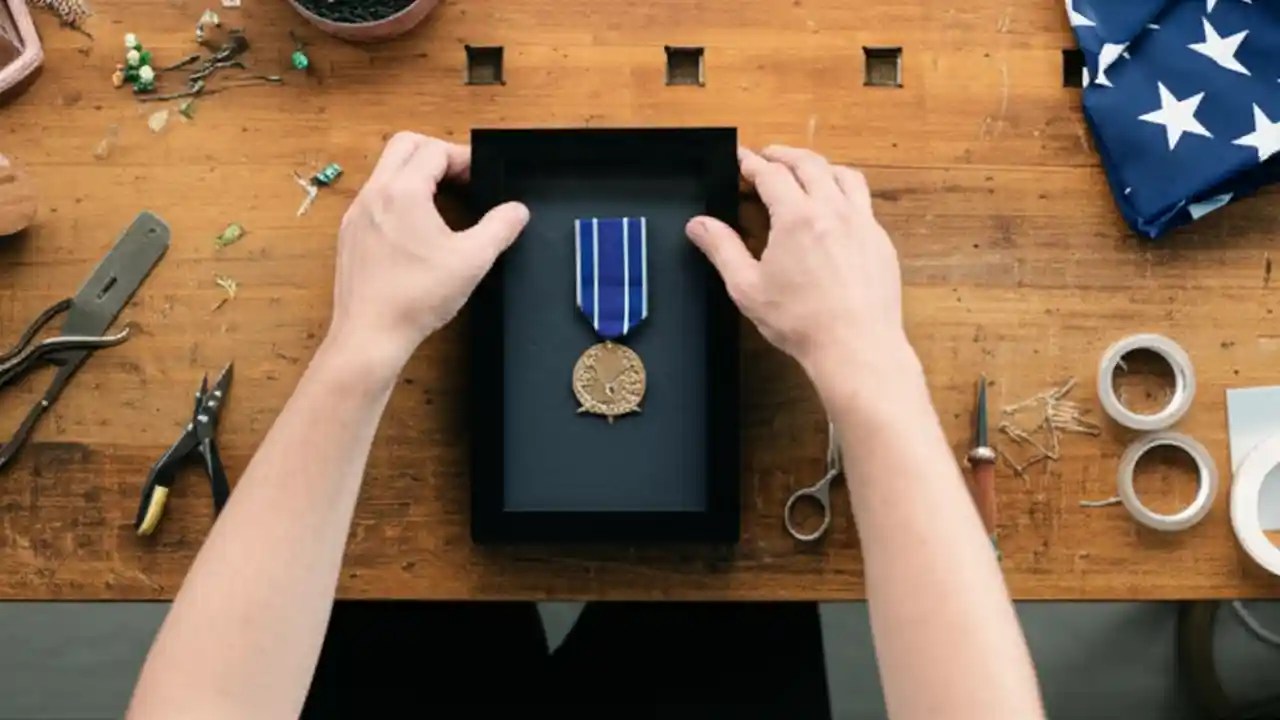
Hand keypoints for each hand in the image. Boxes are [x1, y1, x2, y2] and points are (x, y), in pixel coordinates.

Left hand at [324, 132, 528, 375]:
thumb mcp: (472, 260)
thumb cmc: (418, 297)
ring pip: (385, 171)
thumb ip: (500, 228)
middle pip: (403, 146)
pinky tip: (416, 229)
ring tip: (442, 201)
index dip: (462, 157)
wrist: (370, 335)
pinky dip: (397, 197)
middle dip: (435, 154)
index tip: (480, 177)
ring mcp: (356, 214)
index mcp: (402, 192)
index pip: (433, 150)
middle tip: (460, 178)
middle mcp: (373, 194)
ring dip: (415, 175)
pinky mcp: (349, 235)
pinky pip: (374, 198)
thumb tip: (517, 211)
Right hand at [685, 146, 915, 390]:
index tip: (741, 158)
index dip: (752, 163)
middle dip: (785, 155)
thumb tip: (698, 224)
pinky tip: (836, 208)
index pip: (771, 174)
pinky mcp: (881, 242)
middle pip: (810, 164)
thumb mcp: (747, 287)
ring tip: (806, 171)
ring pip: (844, 176)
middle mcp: (833, 210)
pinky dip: (844, 192)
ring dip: (820, 166)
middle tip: (768, 156)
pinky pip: (863, 202)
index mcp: (797, 217)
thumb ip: (722, 249)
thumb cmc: (800, 322)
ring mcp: (863, 223)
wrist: (856, 347)